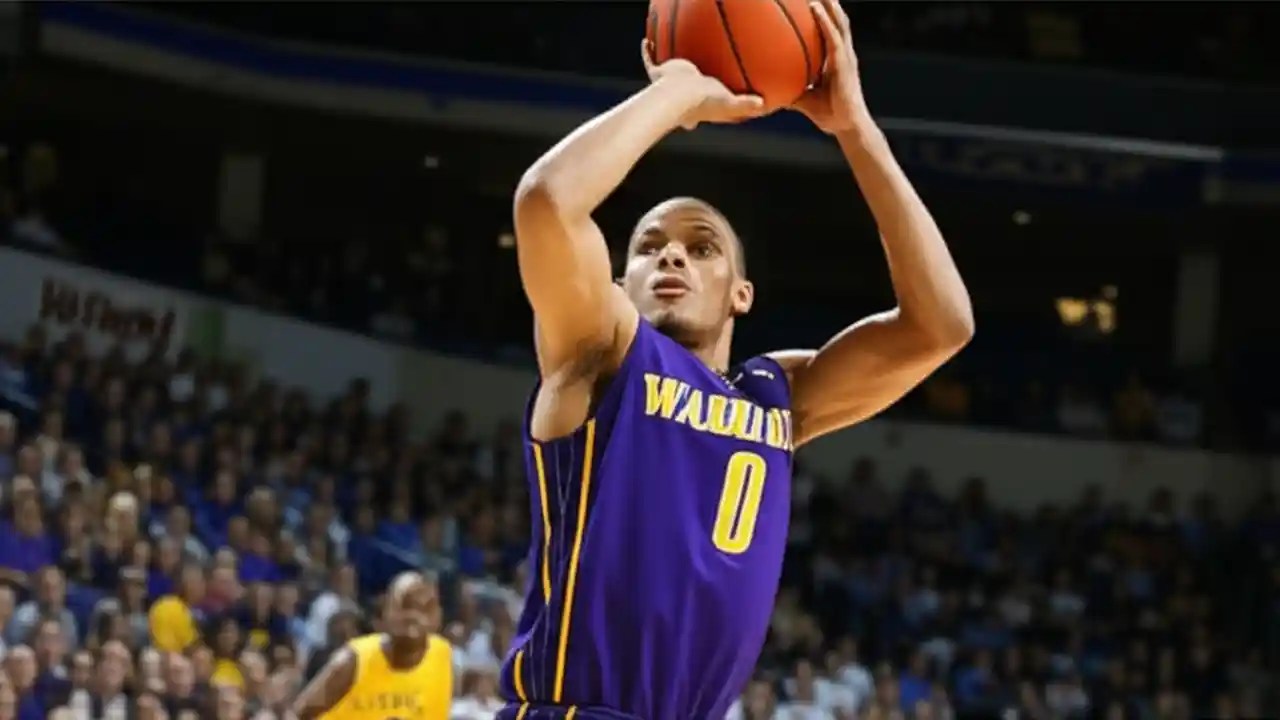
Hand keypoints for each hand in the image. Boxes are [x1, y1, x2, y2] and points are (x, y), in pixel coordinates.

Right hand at [641, 40, 765, 129]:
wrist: (680, 93)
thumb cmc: (703, 102)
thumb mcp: (729, 104)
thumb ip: (745, 104)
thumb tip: (763, 105)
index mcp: (697, 109)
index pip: (701, 114)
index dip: (702, 117)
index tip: (703, 119)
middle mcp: (681, 100)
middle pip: (683, 99)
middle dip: (683, 101)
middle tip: (689, 92)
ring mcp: (668, 86)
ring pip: (667, 78)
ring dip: (668, 73)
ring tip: (670, 65)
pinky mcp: (658, 73)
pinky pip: (650, 61)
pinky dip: (647, 52)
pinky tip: (646, 42)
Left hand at [792, 0, 872, 134]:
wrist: (846, 126)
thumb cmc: (828, 115)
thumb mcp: (803, 100)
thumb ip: (789, 91)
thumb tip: (768, 92)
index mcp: (835, 60)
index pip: (829, 31)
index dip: (823, 15)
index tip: (810, 1)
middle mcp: (842, 53)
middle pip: (836, 20)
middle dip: (828, 2)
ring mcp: (845, 56)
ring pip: (838, 21)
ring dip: (827, 3)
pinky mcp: (844, 62)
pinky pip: (832, 36)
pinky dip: (823, 20)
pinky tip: (813, 7)